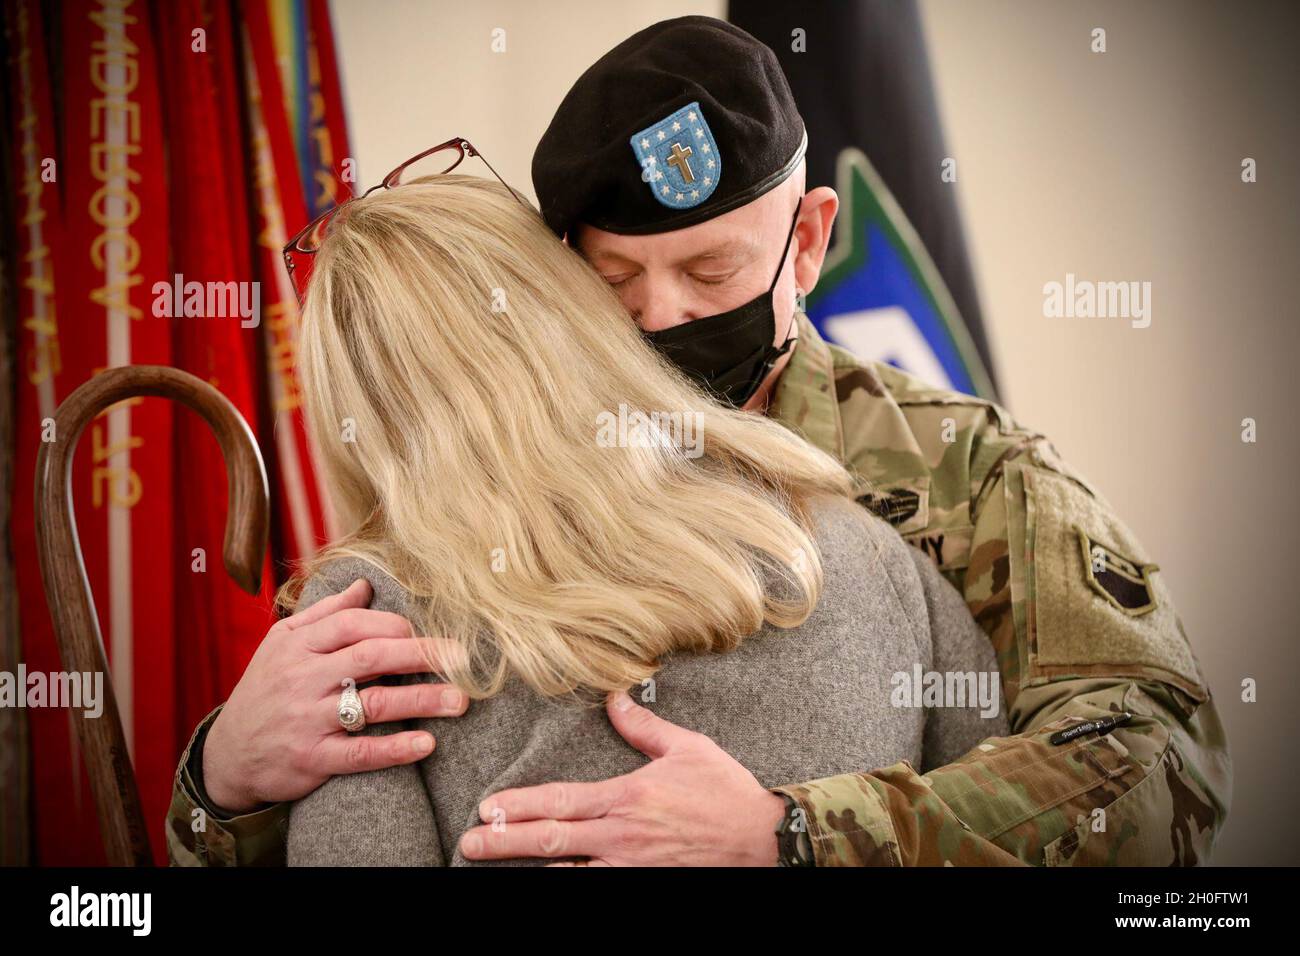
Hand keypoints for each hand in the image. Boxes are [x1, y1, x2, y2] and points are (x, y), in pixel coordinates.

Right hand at [202, 579, 468, 812]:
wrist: (227, 756)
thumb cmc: (266, 690)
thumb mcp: (282, 644)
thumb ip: (325, 613)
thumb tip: (365, 584)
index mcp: (299, 646)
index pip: (353, 624)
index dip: (395, 625)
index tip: (427, 633)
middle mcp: (303, 679)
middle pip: (371, 657)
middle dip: (421, 655)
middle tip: (462, 658)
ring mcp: (307, 720)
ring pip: (372, 704)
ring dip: (422, 700)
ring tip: (460, 700)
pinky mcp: (312, 759)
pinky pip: (359, 753)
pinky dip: (394, 749)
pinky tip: (426, 744)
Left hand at [459, 690, 786, 865]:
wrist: (763, 840)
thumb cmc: (725, 791)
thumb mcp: (687, 748)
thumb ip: (643, 726)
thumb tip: (614, 696)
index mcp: (627, 797)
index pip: (560, 802)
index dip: (519, 806)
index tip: (487, 806)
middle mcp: (621, 836)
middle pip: (550, 840)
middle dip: (504, 841)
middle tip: (469, 842)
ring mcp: (630, 866)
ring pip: (566, 871)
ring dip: (525, 868)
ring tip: (489, 864)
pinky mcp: (643, 884)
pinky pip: (594, 889)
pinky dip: (567, 883)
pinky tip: (543, 881)